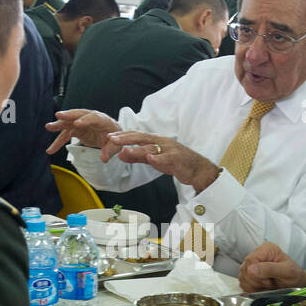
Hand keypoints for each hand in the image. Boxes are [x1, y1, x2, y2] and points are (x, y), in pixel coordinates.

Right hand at [46, 109, 120, 152]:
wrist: (112, 137)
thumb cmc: (116, 140)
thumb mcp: (117, 146)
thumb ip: (110, 151)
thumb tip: (103, 159)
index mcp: (103, 120)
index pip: (94, 117)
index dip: (86, 120)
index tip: (77, 124)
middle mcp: (91, 118)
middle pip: (79, 114)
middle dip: (69, 115)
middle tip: (58, 116)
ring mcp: (82, 123)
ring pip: (69, 122)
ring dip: (59, 125)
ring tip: (49, 127)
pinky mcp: (77, 129)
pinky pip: (66, 135)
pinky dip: (58, 142)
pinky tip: (51, 150)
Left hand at [102, 131, 219, 189]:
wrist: (197, 169)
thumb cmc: (175, 162)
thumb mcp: (153, 158)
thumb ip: (137, 156)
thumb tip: (120, 154)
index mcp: (154, 141)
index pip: (135, 136)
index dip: (122, 136)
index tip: (108, 137)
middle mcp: (161, 142)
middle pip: (141, 138)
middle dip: (125, 138)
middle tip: (111, 139)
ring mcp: (169, 150)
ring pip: (152, 148)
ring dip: (138, 149)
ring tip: (125, 150)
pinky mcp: (177, 160)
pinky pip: (167, 159)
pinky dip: (158, 159)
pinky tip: (150, 159)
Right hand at [239, 242, 305, 292]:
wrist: (295, 284)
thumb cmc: (294, 275)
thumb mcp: (287, 271)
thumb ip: (270, 269)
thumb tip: (251, 269)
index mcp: (266, 249)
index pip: (250, 260)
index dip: (257, 274)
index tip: (269, 280)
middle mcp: (257, 254)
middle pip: (244, 269)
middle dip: (257, 281)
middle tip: (270, 283)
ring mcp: (251, 265)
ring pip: (242, 277)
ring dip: (255, 286)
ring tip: (268, 285)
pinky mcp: (248, 274)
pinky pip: (243, 283)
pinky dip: (252, 289)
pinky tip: (262, 288)